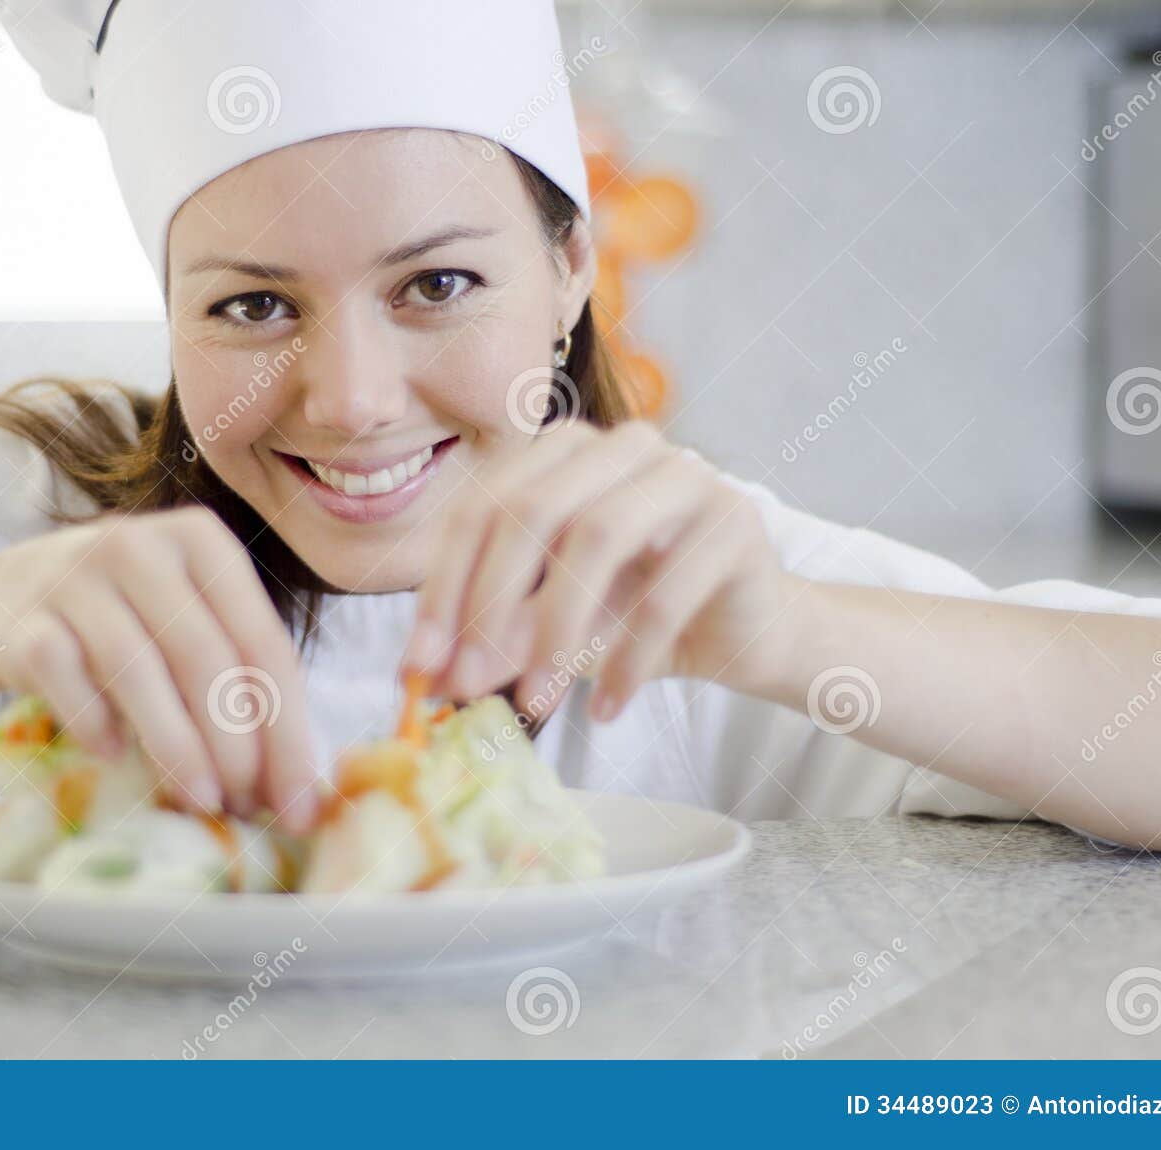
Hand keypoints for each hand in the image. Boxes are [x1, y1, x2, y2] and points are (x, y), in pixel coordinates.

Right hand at [0, 506, 317, 831]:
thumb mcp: (192, 623)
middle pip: (204, 657)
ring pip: (137, 670)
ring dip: (175, 746)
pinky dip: (93, 723)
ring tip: (200, 801)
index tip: (299, 804)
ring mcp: (75, 578)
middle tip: (243, 807)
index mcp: (203, 542)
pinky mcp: (22, 619)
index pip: (263, 642)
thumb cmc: (131, 620)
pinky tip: (113, 756)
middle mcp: (140, 546)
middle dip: (234, 746)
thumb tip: (296, 790)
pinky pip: (65, 679)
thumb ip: (242, 685)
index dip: (288, 729)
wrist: (13, 592)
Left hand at [402, 421, 790, 720]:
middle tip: (466, 684)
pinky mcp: (735, 520)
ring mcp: (685, 473)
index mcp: (563, 451)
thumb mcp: (551, 624)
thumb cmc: (635, 611)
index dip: (442, 589)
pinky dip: (626, 661)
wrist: (742, 628)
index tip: (417, 667)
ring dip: (555, 631)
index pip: (481, 509)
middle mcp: (621, 445)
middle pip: (532, 511)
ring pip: (597, 539)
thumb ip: (494, 634)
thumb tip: (426, 675)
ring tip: (535, 701)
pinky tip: (606, 710)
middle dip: (488, 605)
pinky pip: (665, 594)